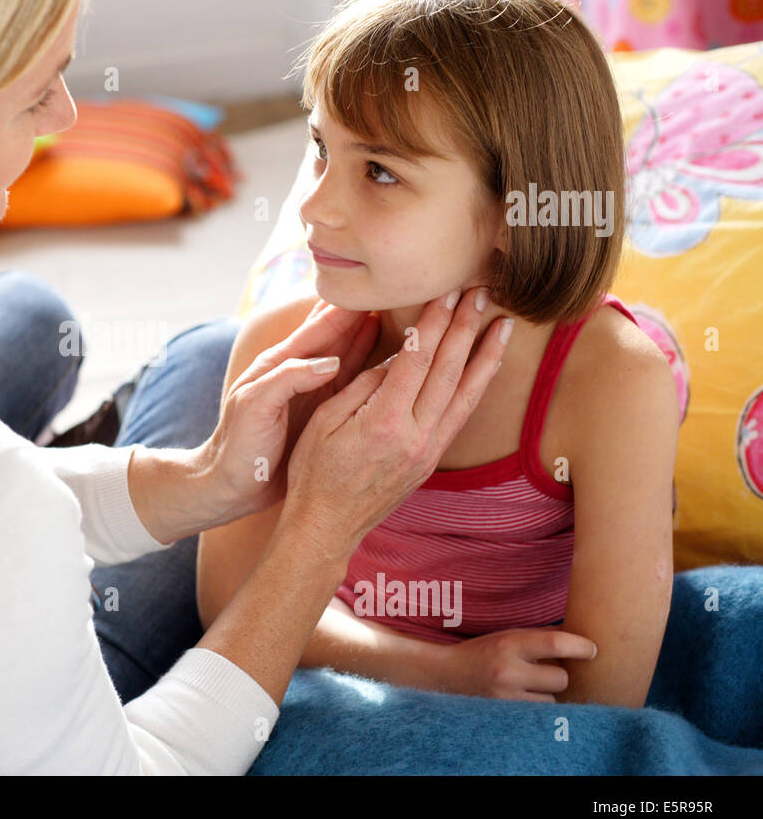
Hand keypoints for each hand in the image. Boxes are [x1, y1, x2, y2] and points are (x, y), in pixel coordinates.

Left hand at [199, 299, 379, 519]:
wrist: (231, 485)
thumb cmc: (237, 446)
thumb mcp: (254, 407)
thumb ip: (288, 380)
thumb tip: (332, 362)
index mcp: (278, 364)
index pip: (317, 329)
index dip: (346, 309)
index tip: (375, 289)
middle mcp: (297, 371)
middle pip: (336, 334)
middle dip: (364, 311)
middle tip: (396, 289)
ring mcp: (312, 391)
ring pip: (348, 353)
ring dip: (372, 333)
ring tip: (402, 312)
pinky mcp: (323, 411)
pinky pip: (353, 382)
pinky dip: (373, 366)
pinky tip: (392, 355)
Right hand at [275, 286, 511, 552]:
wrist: (325, 526)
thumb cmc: (313, 471)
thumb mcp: (326, 421)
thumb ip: (363, 385)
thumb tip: (398, 357)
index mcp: (384, 422)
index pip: (417, 360)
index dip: (434, 322)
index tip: (446, 292)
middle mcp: (414, 437)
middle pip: (448, 371)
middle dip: (466, 327)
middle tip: (481, 292)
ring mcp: (428, 452)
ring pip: (466, 395)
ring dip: (486, 355)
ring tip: (505, 324)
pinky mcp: (431, 461)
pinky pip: (461, 416)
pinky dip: (477, 386)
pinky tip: (487, 367)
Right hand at [436, 628, 598, 701]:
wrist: (445, 674)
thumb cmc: (484, 652)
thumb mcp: (508, 636)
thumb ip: (540, 637)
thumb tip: (581, 639)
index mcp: (509, 643)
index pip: (555, 643)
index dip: (580, 646)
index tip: (592, 650)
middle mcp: (507, 671)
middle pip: (561, 678)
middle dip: (558, 675)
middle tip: (544, 671)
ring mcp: (505, 697)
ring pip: (552, 701)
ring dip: (547, 695)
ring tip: (527, 686)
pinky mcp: (505, 715)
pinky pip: (540, 715)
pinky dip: (537, 708)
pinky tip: (524, 698)